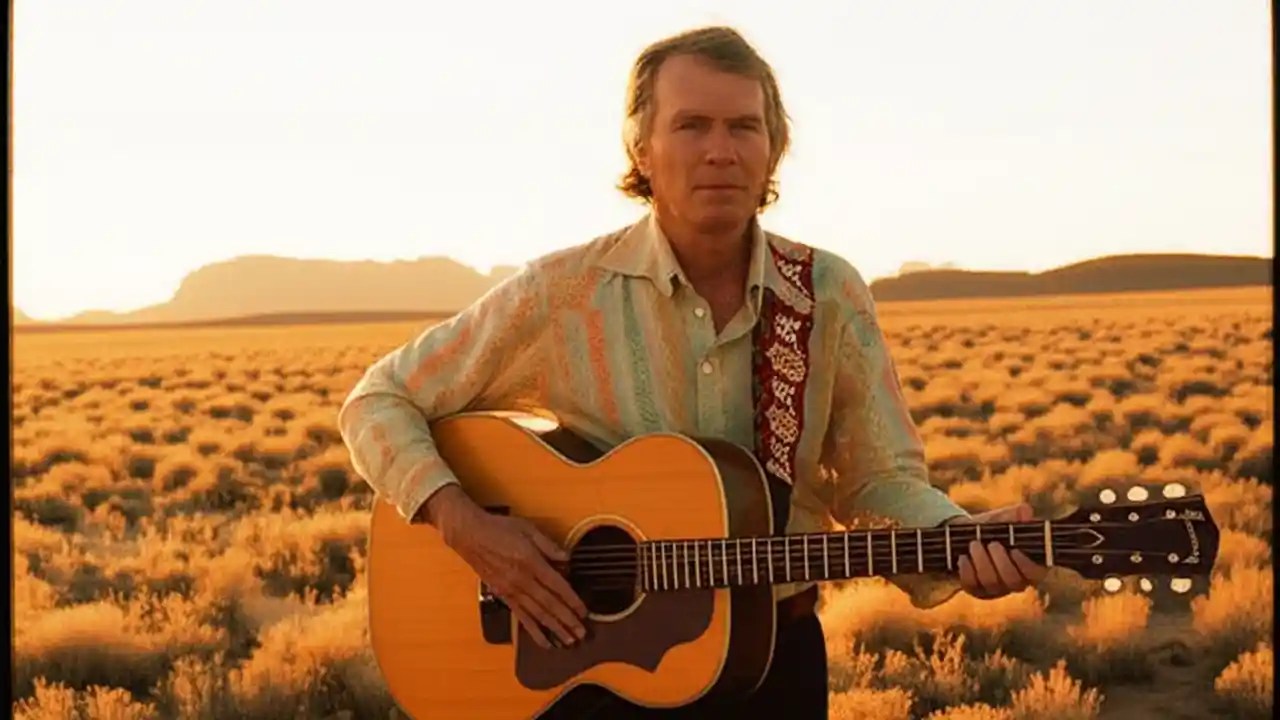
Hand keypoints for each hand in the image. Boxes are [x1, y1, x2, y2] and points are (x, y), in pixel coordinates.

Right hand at [432, 488, 588, 648]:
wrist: (470, 535)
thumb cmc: (499, 529)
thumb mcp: (528, 528)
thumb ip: (549, 545)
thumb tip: (567, 559)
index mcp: (530, 562)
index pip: (557, 586)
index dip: (572, 600)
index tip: (584, 612)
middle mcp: (521, 580)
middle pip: (549, 604)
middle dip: (567, 621)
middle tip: (581, 634)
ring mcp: (511, 590)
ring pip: (536, 614)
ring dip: (554, 629)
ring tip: (568, 641)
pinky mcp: (503, 596)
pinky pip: (521, 617)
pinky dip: (533, 631)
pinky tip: (544, 641)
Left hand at [947, 503, 1047, 599]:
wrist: (966, 537)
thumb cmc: (992, 529)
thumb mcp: (1002, 518)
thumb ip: (1014, 515)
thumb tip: (1025, 511)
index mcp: (1030, 565)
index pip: (1035, 574)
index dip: (1026, 565)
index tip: (1015, 550)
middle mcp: (1016, 581)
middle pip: (1013, 581)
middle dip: (1000, 562)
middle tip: (991, 544)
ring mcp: (996, 589)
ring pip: (992, 584)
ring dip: (982, 562)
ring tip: (974, 544)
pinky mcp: (977, 591)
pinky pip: (972, 587)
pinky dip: (967, 570)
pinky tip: (963, 557)